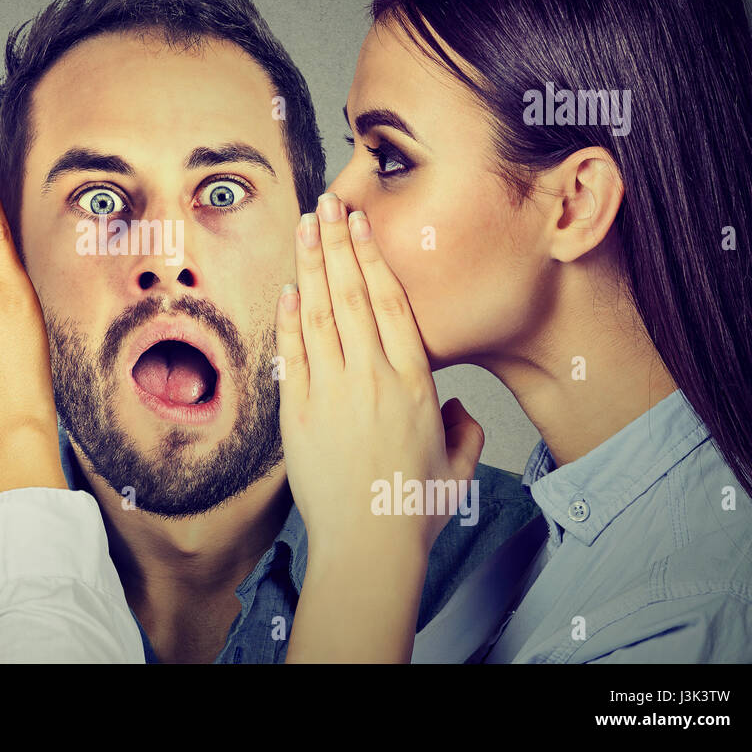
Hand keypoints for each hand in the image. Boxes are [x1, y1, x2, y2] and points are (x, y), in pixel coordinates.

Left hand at [277, 194, 485, 661]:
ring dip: (311, 265)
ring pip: (319, 313)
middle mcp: (372, 377)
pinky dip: (288, 317)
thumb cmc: (412, 512)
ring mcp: (331, 392)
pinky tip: (289, 286)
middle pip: (351, 293)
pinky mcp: (299, 413)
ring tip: (305, 226)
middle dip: (337, 242)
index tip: (363, 224)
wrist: (368, 548)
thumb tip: (454, 408)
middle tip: (327, 202)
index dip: (374, 256)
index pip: (391, 302)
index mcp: (415, 383)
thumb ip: (462, 430)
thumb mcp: (456, 467)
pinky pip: (293, 352)